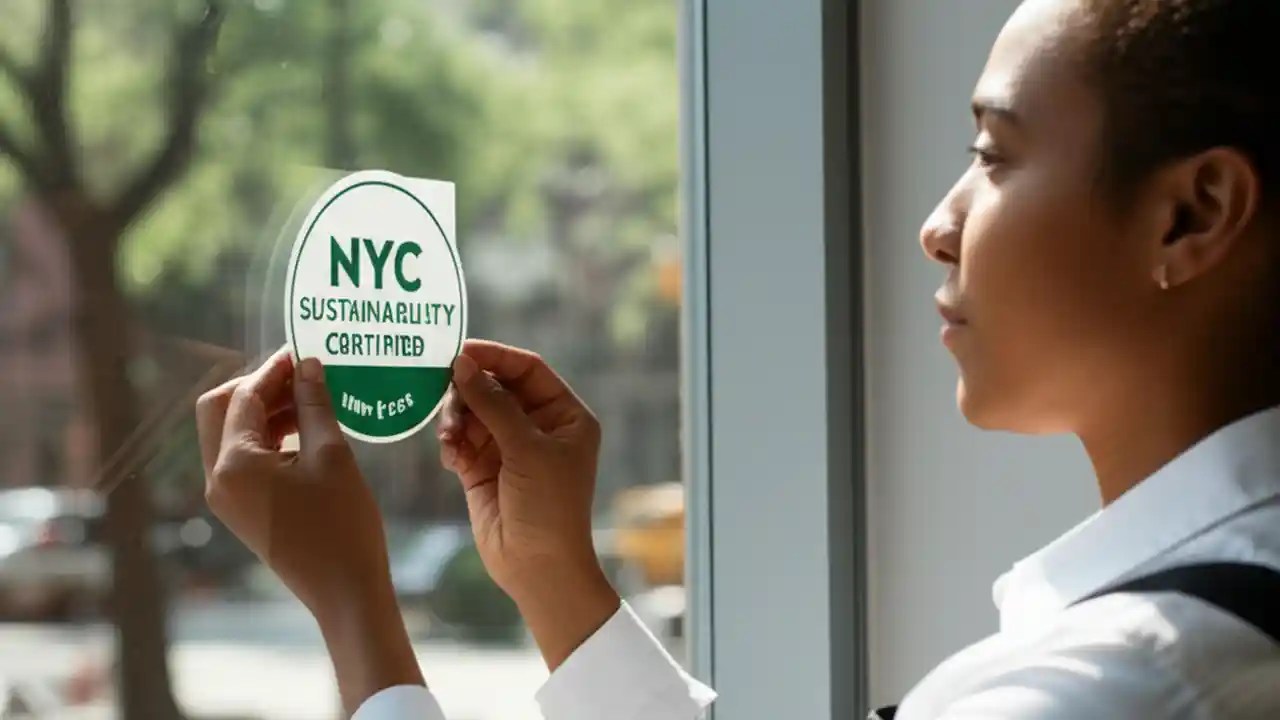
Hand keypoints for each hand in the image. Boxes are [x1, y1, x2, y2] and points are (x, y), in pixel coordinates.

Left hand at [195, 349, 421, 714]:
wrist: (345, 591)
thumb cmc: (342, 524)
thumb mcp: (332, 455)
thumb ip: (315, 404)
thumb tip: (308, 364)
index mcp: (234, 464)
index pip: (243, 398)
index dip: (274, 369)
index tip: (305, 351)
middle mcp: (218, 480)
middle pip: (221, 411)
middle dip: (259, 387)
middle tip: (302, 373)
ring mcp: (228, 498)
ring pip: (233, 435)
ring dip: (266, 412)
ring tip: (312, 398)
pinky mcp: (244, 510)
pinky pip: (245, 460)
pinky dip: (270, 438)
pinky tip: (307, 430)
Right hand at [438, 340, 619, 669]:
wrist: (538, 567)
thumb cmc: (549, 506)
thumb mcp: (526, 449)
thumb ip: (493, 404)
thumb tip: (463, 363)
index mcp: (565, 415)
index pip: (529, 370)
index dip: (497, 356)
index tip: (462, 350)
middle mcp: (538, 427)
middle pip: (496, 387)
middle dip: (470, 389)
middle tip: (442, 387)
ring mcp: (509, 448)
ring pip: (473, 412)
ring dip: (457, 417)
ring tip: (450, 435)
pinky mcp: (483, 469)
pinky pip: (461, 440)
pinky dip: (452, 442)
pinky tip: (450, 454)